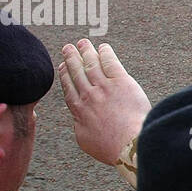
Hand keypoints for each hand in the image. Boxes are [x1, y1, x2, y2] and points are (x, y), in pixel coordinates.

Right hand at [57, 39, 150, 165]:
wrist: (129, 144)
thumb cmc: (111, 147)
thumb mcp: (86, 140)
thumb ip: (80, 126)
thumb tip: (78, 119)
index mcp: (79, 110)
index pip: (70, 88)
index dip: (65, 75)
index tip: (62, 67)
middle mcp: (89, 95)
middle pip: (77, 72)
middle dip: (72, 59)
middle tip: (68, 48)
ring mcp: (104, 87)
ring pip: (92, 64)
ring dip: (86, 52)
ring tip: (82, 43)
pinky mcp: (121, 82)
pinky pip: (111, 63)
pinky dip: (105, 53)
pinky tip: (103, 47)